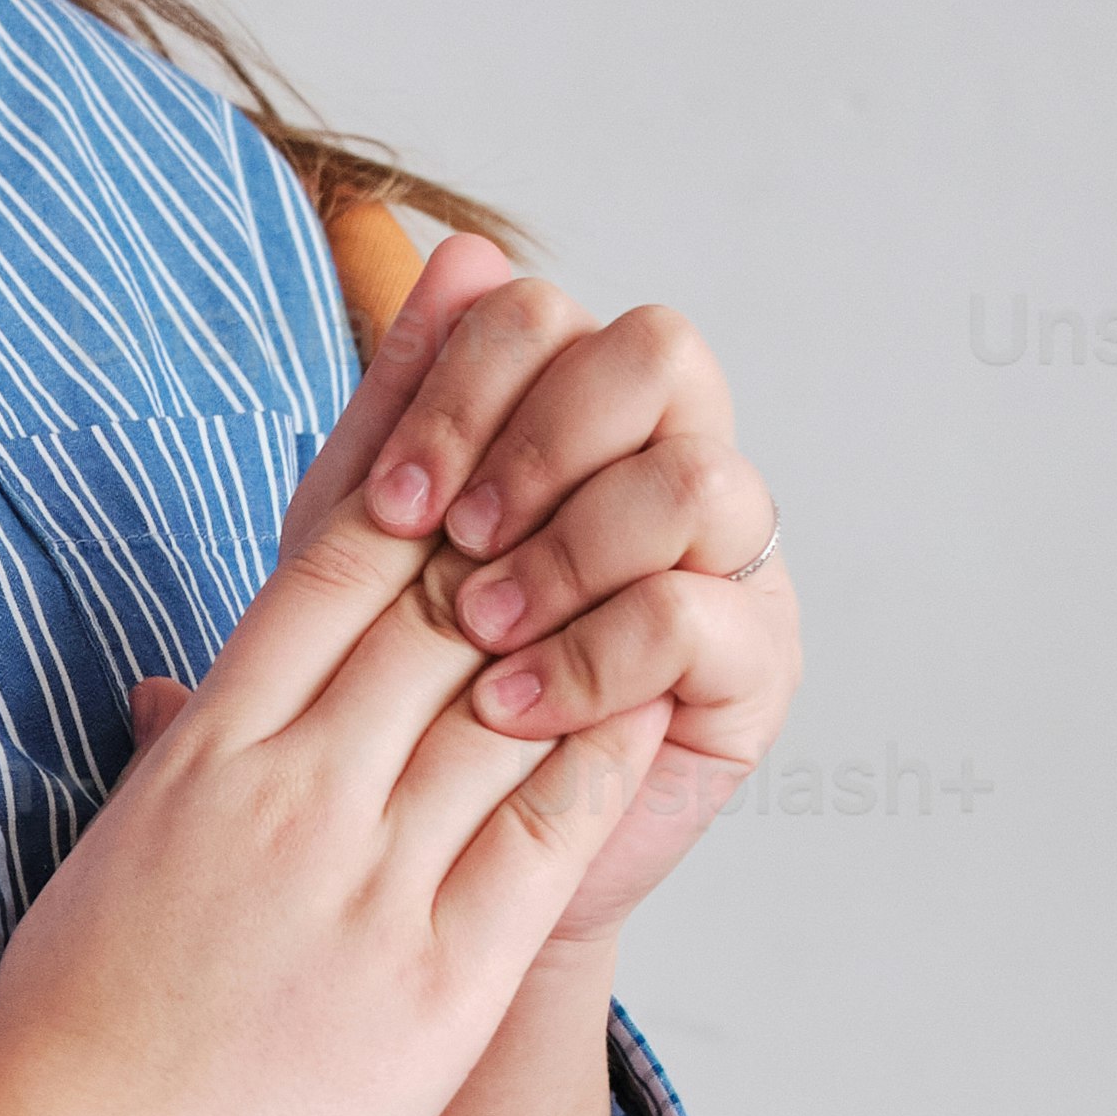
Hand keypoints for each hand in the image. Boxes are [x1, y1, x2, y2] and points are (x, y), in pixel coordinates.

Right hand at [0, 436, 668, 1115]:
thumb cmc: (70, 1043)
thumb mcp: (108, 865)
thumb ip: (165, 766)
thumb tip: (169, 697)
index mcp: (206, 751)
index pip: (326, 553)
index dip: (408, 434)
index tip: (466, 347)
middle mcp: (286, 789)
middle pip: (428, 590)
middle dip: (518, 475)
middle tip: (594, 372)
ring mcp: (360, 878)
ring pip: (496, 692)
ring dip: (582, 597)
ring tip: (655, 508)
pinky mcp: (428, 976)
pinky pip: (538, 834)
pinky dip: (600, 750)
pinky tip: (654, 686)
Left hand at [299, 233, 801, 955]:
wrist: (418, 865)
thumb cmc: (384, 693)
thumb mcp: (362, 545)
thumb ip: (399, 405)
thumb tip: (450, 250)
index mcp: (578, 412)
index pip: (554, 313)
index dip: (470, 381)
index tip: (393, 495)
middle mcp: (672, 460)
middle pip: (659, 354)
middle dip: (538, 441)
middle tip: (450, 539)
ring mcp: (730, 560)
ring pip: (698, 475)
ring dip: (569, 549)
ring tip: (477, 632)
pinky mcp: (754, 667)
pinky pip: (698, 614)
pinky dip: (590, 654)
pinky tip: (508, 706)